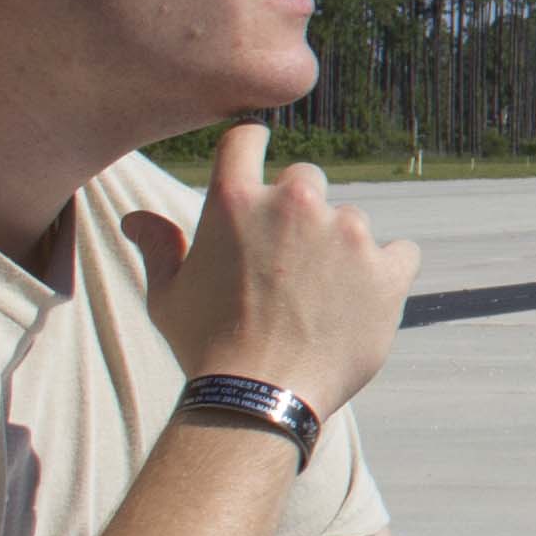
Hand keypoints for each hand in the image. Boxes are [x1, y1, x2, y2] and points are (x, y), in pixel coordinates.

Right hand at [126, 123, 415, 414]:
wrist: (260, 399)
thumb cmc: (205, 348)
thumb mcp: (168, 297)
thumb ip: (158, 247)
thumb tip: (135, 218)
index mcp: (235, 199)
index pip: (246, 136)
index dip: (251, 145)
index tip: (257, 161)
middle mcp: (294, 203)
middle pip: (305, 178)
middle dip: (296, 209)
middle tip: (286, 261)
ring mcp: (347, 232)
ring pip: (350, 220)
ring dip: (339, 247)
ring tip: (316, 300)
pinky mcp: (388, 266)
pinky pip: (400, 252)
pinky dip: (386, 272)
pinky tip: (360, 303)